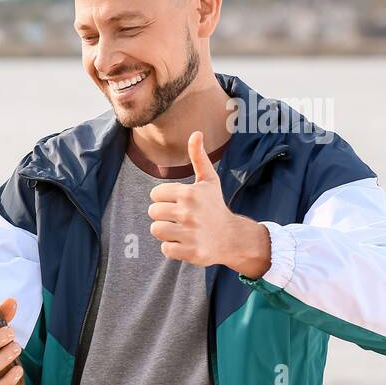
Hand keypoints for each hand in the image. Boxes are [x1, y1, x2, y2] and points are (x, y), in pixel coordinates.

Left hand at [147, 130, 270, 277]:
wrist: (232, 237)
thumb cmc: (215, 206)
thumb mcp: (209, 181)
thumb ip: (198, 157)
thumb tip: (195, 132)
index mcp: (189, 194)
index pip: (155, 194)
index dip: (164, 199)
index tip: (179, 203)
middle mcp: (188, 213)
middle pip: (153, 212)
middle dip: (163, 215)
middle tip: (180, 217)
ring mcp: (189, 233)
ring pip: (156, 230)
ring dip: (167, 231)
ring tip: (182, 229)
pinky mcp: (190, 252)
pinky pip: (165, 249)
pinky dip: (173, 248)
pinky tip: (186, 242)